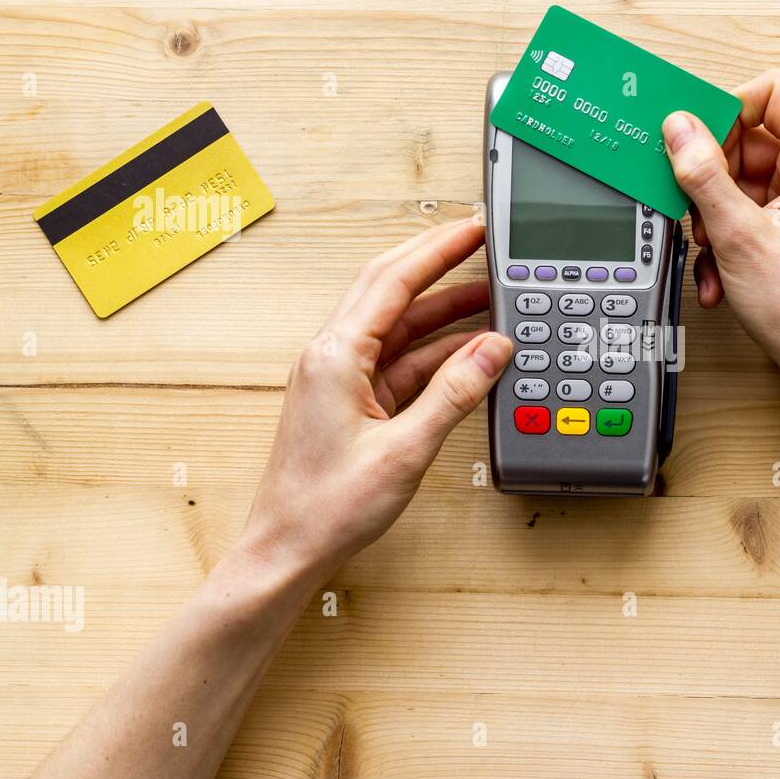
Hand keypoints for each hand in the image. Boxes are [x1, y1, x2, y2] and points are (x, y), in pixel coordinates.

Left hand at [238, 217, 511, 585]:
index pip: (393, 281)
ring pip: (399, 327)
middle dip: (438, 264)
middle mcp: (332, 357)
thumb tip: (491, 350)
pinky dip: (436, 353)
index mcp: (334, 356)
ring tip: (489, 300)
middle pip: (391, 291)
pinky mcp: (351, 401)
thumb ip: (453, 394)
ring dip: (444, 312)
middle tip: (480, 244)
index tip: (472, 228)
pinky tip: (469, 353)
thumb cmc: (326, 507)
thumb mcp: (405, 450)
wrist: (288, 550)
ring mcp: (340, 378)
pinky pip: (400, 361)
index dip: (437, 249)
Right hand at [662, 69, 779, 383]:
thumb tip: (679, 128)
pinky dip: (728, 240)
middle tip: (695, 212)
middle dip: (711, 181)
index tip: (691, 141)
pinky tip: (720, 276)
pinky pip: (751, 215)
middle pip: (747, 142)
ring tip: (711, 255)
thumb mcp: (738, 235)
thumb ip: (703, 174)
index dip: (725, 110)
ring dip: (714, 220)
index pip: (771, 93)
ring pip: (742, 184)